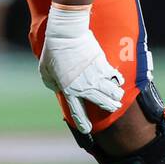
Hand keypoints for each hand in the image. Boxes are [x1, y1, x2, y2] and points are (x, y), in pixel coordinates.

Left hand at [38, 5, 124, 132]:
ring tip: (117, 96)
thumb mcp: (45, 71)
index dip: (84, 124)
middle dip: (109, 108)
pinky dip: (118, 81)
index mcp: (69, 90)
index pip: (78, 113)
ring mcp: (96, 77)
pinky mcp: (103, 65)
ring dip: (116, 96)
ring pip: (114, 93)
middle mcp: (85, 87)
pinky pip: (116, 77)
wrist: (67, 33)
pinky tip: (118, 81)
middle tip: (112, 107)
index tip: (88, 130)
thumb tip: (58, 88)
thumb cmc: (53, 50)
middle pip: (104, 104)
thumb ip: (51, 83)